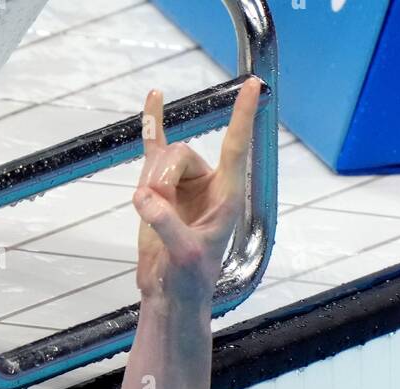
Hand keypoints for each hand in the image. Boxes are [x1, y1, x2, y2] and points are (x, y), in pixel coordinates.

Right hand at [132, 77, 261, 302]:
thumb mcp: (184, 256)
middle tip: (153, 209)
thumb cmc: (188, 278)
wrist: (170, 290)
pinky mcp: (160, 188)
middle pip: (181, 154)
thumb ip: (167, 226)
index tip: (253, 87)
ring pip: (162, 159)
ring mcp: (184, 183)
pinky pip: (156, 148)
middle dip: (162, 177)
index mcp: (227, 197)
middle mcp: (209, 185)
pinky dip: (153, 124)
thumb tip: (146, 200)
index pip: (236, 148)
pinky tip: (154, 97)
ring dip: (150, 182)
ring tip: (149, 213)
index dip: (243, 116)